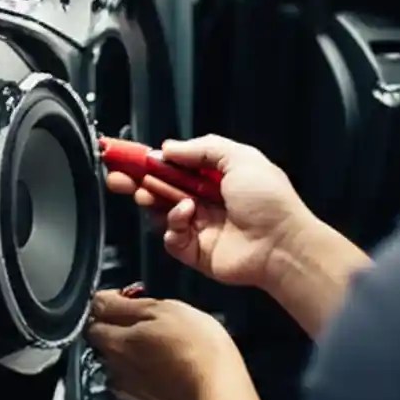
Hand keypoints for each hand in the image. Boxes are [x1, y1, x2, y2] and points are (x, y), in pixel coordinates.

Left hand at [85, 290, 243, 399]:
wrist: (219, 392)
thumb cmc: (198, 347)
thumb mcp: (163, 309)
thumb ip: (126, 304)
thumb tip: (101, 300)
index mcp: (116, 342)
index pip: (94, 316)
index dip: (109, 302)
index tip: (127, 298)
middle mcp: (116, 368)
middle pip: (104, 342)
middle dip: (118, 328)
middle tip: (148, 321)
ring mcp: (131, 390)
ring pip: (119, 365)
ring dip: (131, 354)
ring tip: (160, 346)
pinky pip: (135, 385)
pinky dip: (143, 375)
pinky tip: (165, 369)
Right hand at [106, 134, 309, 288]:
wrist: (281, 244)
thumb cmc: (268, 199)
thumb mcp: (239, 158)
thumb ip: (202, 149)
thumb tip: (168, 148)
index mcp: (216, 177)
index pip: (176, 166)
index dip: (151, 162)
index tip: (128, 157)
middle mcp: (205, 200)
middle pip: (162, 189)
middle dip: (138, 181)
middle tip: (117, 178)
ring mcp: (199, 227)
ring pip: (162, 212)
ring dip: (151, 200)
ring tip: (145, 194)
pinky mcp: (195, 252)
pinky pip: (171, 238)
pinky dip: (173, 224)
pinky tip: (186, 214)